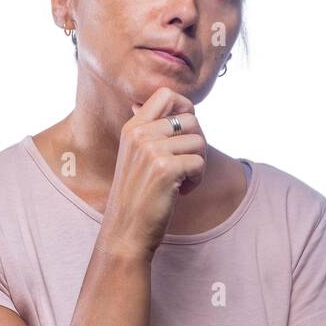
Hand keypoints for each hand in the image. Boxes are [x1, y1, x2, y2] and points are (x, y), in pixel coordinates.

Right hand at [98, 86, 207, 257]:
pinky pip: (199, 162)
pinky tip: (182, 191)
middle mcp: (139, 134)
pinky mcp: (166, 169)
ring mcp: (151, 150)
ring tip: (182, 180)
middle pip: (191, 119)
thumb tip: (164, 102)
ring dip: (199, 164)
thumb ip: (149, 130)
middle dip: (197, 143)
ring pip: (199, 141)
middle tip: (187, 164)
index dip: (185, 108)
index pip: (166, 94)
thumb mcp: (136, 156)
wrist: (126, 231)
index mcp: (132, 128)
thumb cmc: (137, 195)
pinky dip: (197, 179)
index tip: (185, 133)